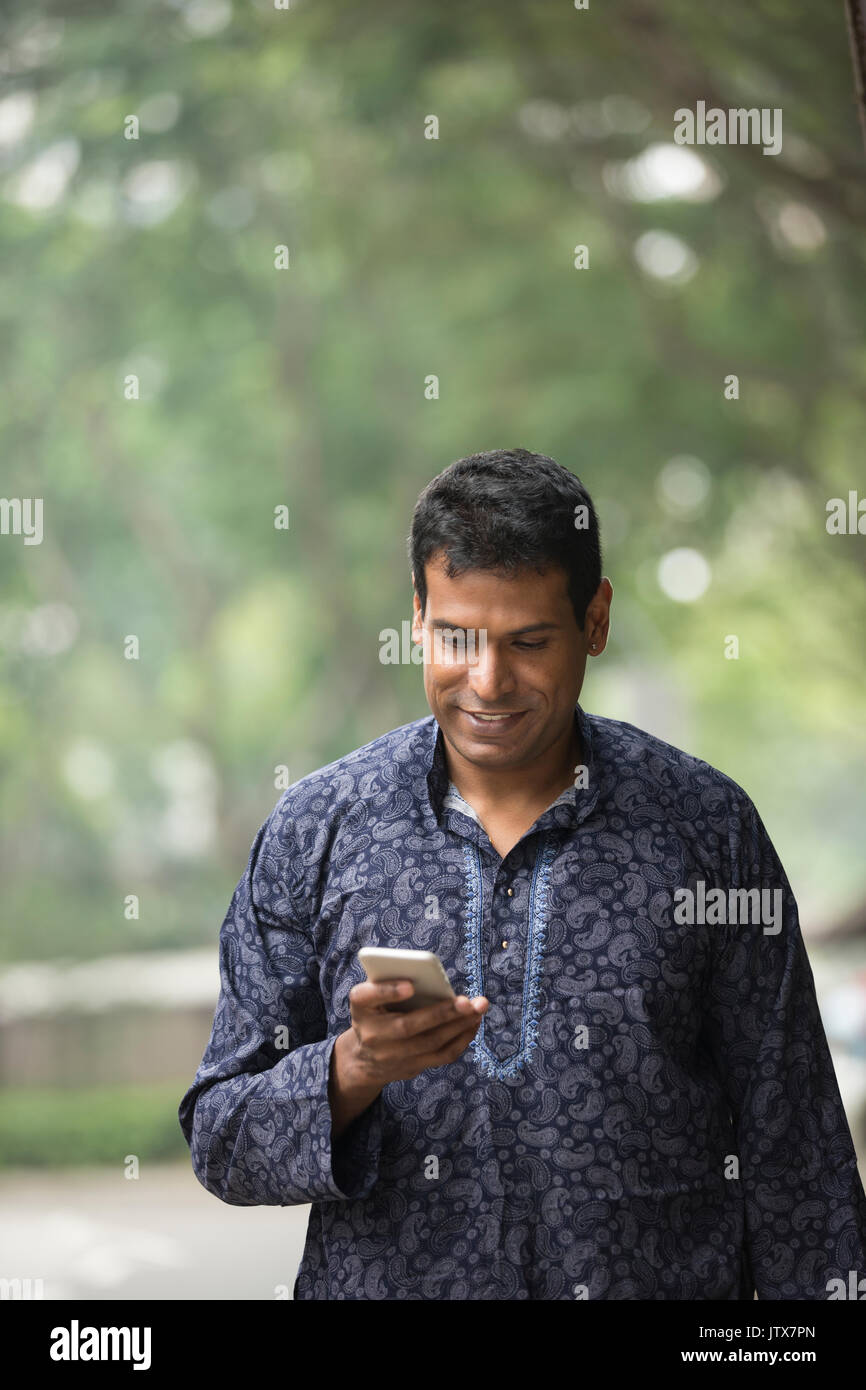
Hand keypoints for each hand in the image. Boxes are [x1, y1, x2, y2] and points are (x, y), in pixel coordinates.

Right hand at [343, 979, 488, 1089]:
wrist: (363, 1059)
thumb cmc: (374, 1014)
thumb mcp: (369, 996)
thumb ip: (389, 984)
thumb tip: (426, 977)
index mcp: (361, 1009)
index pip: (367, 998)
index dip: (388, 991)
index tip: (410, 985)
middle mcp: (373, 1035)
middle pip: (409, 1027)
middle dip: (442, 1013)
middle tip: (468, 1001)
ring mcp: (392, 1057)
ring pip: (431, 1043)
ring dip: (459, 1026)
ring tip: (478, 1008)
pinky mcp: (411, 1068)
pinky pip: (441, 1056)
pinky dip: (461, 1040)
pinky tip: (473, 1023)